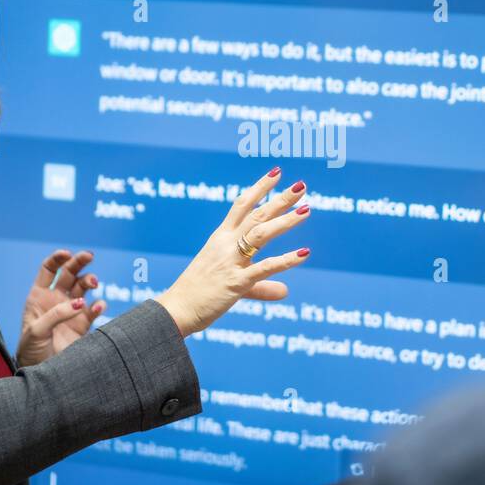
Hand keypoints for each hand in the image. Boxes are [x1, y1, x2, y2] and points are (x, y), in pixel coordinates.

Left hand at [15, 249, 107, 367]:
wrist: (41, 372)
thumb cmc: (31, 350)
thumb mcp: (36, 331)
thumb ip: (56, 314)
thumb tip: (79, 302)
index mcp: (39, 296)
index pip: (49, 269)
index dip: (58, 259)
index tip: (68, 254)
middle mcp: (56, 299)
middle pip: (69, 273)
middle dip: (79, 262)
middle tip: (89, 255)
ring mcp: (71, 310)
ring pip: (83, 287)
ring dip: (89, 281)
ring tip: (93, 283)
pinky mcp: (82, 324)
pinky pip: (93, 310)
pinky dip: (98, 305)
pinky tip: (99, 306)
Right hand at [156, 167, 311, 336]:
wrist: (178, 310)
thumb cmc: (199, 294)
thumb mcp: (232, 284)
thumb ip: (261, 287)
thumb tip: (284, 291)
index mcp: (220, 238)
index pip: (242, 205)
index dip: (260, 188)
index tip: (277, 174)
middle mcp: (226, 245)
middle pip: (256, 215)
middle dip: (280, 199)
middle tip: (301, 186)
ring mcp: (230, 262)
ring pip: (261, 234)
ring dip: (285, 221)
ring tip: (306, 210)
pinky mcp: (236, 283)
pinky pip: (264, 268)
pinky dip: (285, 260)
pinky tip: (304, 253)